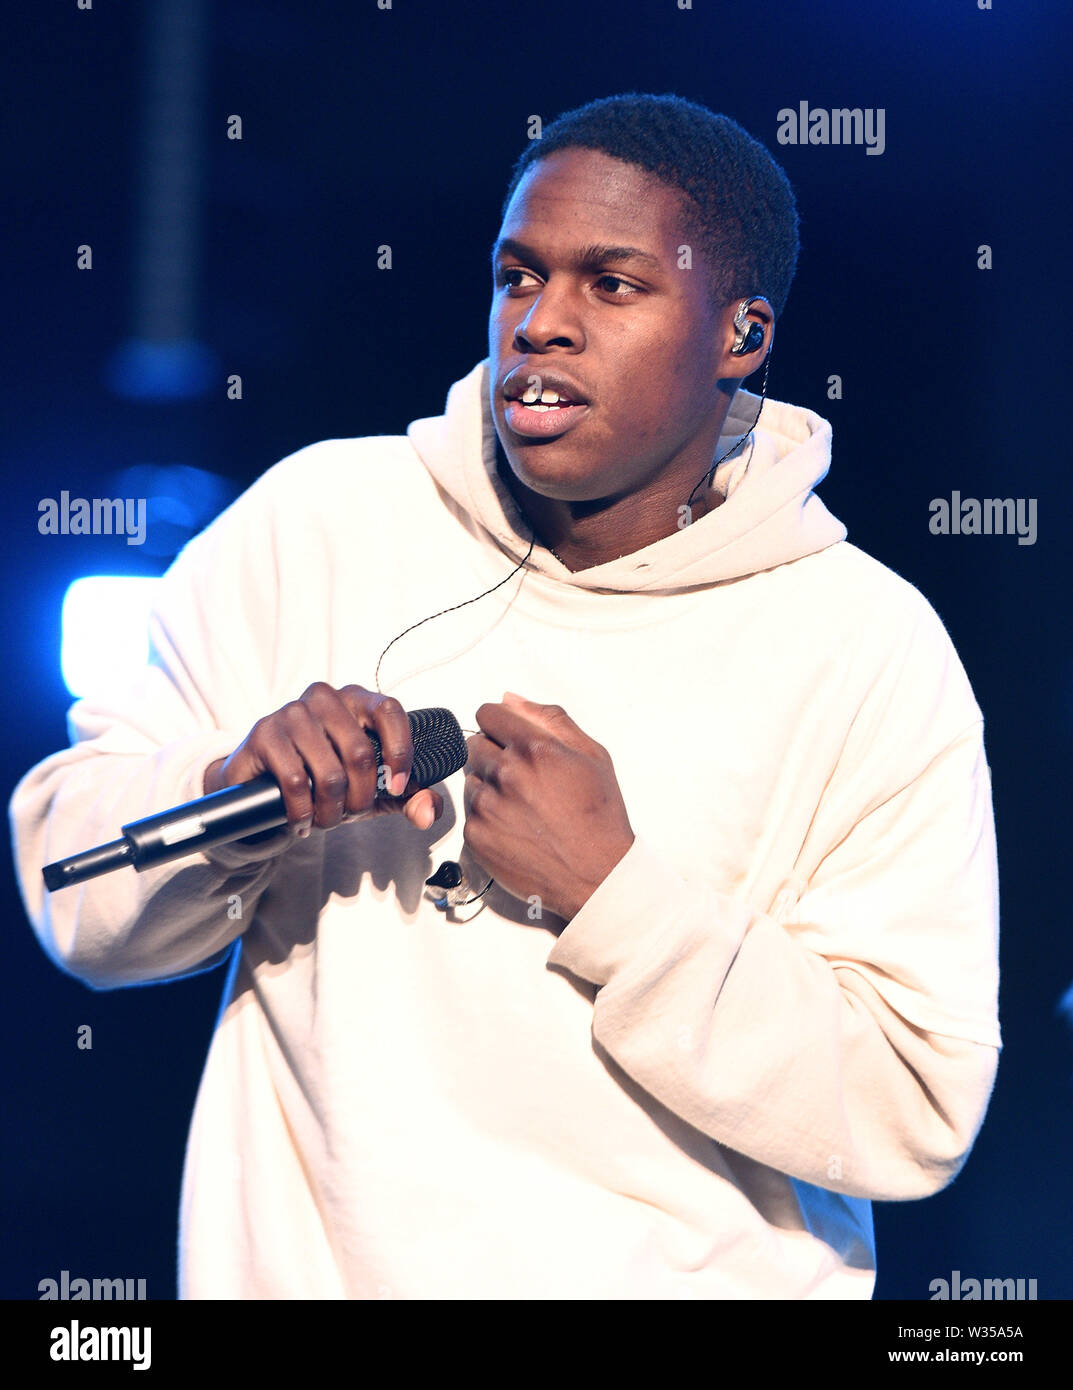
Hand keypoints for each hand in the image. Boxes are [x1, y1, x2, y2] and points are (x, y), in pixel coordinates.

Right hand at [203, 683, 442, 836]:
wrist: (262, 785)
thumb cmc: (325, 778)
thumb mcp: (372, 790)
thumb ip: (407, 798)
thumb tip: (429, 813)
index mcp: (358, 700)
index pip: (390, 710)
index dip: (400, 750)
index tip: (397, 787)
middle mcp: (326, 698)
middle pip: (360, 752)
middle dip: (361, 798)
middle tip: (352, 815)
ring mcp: (292, 712)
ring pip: (329, 772)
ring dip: (332, 810)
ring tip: (326, 820)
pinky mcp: (265, 734)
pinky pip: (295, 781)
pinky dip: (303, 813)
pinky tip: (302, 823)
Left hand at [463, 693, 634, 920]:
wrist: (596, 876)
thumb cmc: (599, 818)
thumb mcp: (592, 755)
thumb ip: (549, 720)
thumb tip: (511, 699)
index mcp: (534, 748)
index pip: (488, 713)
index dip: (500, 725)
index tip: (509, 739)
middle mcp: (506, 773)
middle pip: (474, 745)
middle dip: (494, 755)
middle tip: (523, 778)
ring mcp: (487, 806)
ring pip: (470, 778)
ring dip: (489, 786)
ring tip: (521, 806)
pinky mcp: (476, 835)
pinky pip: (470, 811)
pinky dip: (486, 816)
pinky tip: (515, 826)